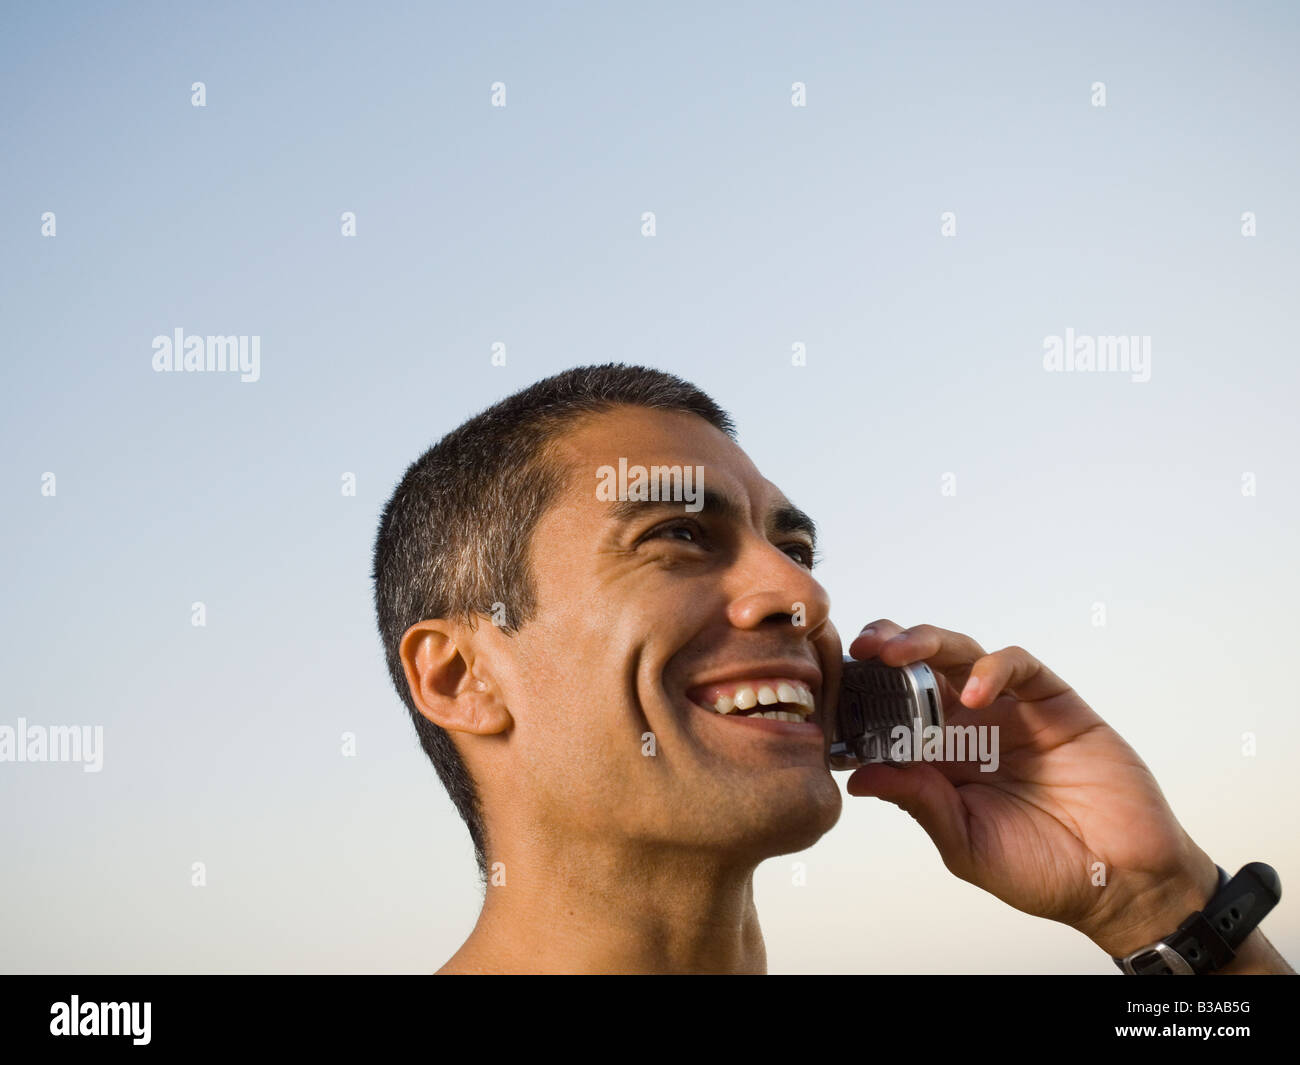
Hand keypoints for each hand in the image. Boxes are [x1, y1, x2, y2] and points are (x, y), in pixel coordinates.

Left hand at [844, 620, 1222, 958]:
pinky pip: (1018, 666)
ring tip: (896, 652)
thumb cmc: (1042, 870)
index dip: (862, 693)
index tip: (833, 689)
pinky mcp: (1054, 702)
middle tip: (860, 648)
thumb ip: (920, 803)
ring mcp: (1010, 710)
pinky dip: (992, 668)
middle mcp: (968, 727)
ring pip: (960, 653)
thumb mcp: (966, 843)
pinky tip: (973, 693)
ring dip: (925, 642)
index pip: (890, 709)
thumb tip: (860, 776)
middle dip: (885, 648)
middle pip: (918, 668)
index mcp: (938, 758)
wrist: (1122, 883)